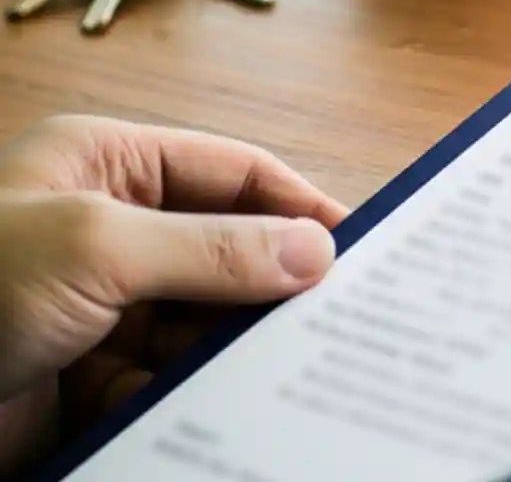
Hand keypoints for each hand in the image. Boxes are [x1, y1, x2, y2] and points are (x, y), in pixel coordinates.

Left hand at [0, 115, 347, 475]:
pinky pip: (171, 373)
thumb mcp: (95, 251)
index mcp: (108, 167)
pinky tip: (183, 404)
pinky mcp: (94, 367)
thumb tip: (309, 251)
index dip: (298, 204)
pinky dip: (186, 392)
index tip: (354, 245)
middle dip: (271, 284)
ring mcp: (104, 301)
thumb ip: (211, 248)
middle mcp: (112, 227)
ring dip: (230, 345)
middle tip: (329, 315)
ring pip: (206, 317)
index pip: (233, 172)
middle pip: (229, 247)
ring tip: (266, 368)